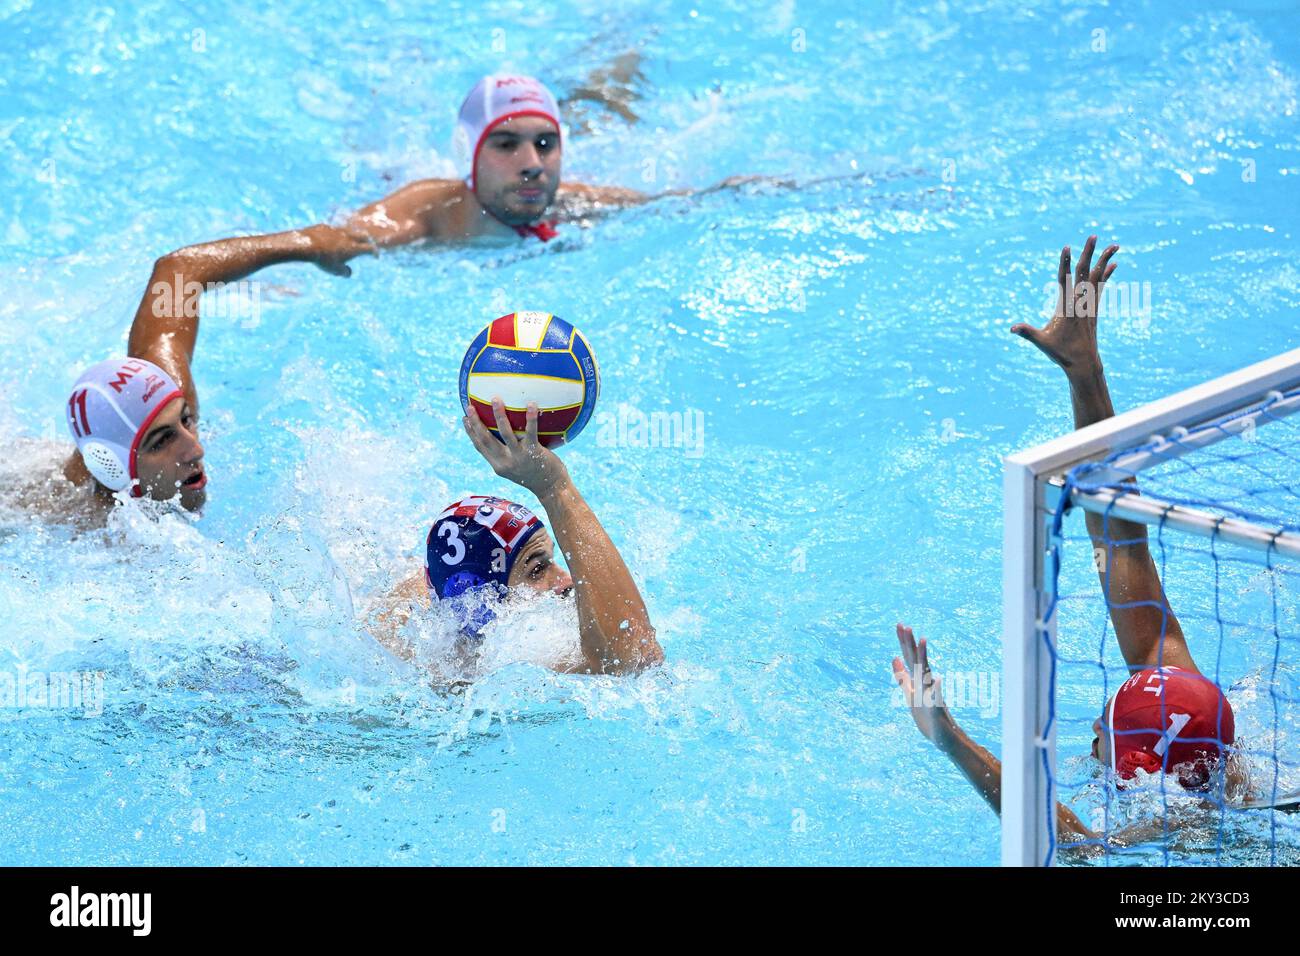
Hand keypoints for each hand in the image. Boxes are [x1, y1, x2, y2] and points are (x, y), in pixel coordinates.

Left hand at [300, 224, 375, 276]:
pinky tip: (331, 239)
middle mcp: (348, 236)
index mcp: (353, 248)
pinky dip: (336, 234)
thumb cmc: (323, 259)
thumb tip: (348, 272)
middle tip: (366, 245)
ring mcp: (336, 230)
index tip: (375, 256)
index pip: (370, 249)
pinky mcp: (325, 227)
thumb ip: (344, 271)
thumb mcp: (335, 270)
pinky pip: (334, 229)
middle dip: (366, 240)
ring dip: (352, 235)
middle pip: (363, 235)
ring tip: (349, 240)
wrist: (306, 244)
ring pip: (349, 230)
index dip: (374, 252)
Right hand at [463, 398, 571, 499]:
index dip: (470, 432)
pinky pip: (530, 432)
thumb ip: (508, 453)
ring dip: (498, 415)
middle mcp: (505, 462)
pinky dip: (530, 418)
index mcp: (498, 465)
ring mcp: (519, 457)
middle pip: (486, 439)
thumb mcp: (517, 467)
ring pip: (505, 434)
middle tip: (470, 406)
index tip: (464, 418)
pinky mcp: (533, 453)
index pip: (480, 446)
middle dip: (476, 422)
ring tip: (495, 399)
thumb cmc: (536, 475)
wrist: (551, 489)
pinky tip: (531, 404)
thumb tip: (506, 432)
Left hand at [891, 624, 956, 746]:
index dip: (903, 641)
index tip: (899, 624)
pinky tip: (937, 679)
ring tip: (922, 640)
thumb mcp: (909, 694)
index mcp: (918, 681)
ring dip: (925, 657)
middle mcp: (925, 684)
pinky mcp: (937, 709)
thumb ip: (902, 677)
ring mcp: (932, 695)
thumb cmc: (926, 716)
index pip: (909, 657)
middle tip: (905, 625)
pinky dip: (937, 689)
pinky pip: (938, 698)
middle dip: (910, 643)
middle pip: (916, 660)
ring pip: (927, 673)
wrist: (942, 738)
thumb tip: (894, 657)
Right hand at [1011, 235, 1118, 376]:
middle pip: (1086, 272)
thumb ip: (1028, 333)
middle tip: (1093, 236)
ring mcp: (1090, 304)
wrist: (1083, 362)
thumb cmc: (1061, 353)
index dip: (1066, 263)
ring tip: (1114, 245)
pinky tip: (1112, 265)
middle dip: (1090, 253)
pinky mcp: (1094, 308)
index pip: (1066, 280)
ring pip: (1098, 277)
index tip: (1067, 247)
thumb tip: (1012, 328)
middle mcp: (1081, 302)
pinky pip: (1102, 287)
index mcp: (1067, 306)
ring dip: (1105, 260)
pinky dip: (1106, 275)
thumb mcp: (1042, 342)